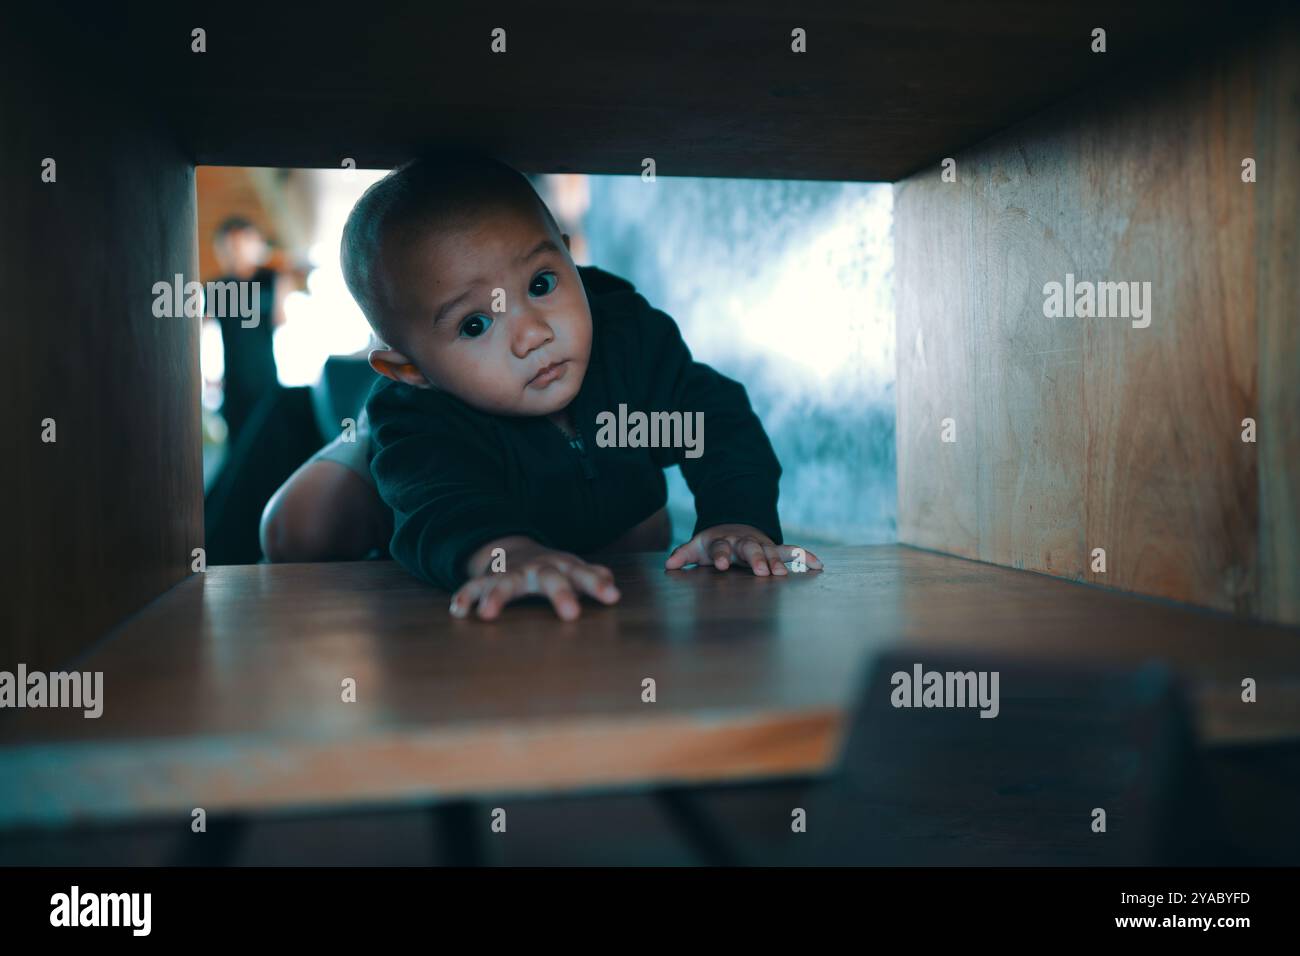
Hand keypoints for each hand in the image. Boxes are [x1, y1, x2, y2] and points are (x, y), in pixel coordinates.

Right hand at [450, 542, 619, 620]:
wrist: (511, 551)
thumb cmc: (550, 568)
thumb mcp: (573, 569)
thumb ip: (593, 577)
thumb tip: (612, 585)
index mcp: (561, 566)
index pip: (582, 574)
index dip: (597, 585)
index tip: (613, 597)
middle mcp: (536, 568)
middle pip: (549, 578)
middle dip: (561, 594)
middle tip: (572, 614)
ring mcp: (510, 573)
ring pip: (504, 584)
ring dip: (496, 598)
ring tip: (487, 615)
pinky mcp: (486, 581)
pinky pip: (473, 588)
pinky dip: (464, 598)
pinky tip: (458, 612)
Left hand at [664, 524, 823, 576]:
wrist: (733, 527)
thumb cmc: (713, 544)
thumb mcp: (697, 547)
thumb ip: (684, 555)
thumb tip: (669, 564)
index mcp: (722, 542)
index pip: (721, 548)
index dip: (721, 556)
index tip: (722, 565)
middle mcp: (743, 542)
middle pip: (750, 549)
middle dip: (756, 559)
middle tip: (762, 572)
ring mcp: (760, 544)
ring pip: (770, 551)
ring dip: (778, 562)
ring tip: (783, 575)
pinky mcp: (774, 548)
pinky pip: (791, 552)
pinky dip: (804, 557)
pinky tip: (818, 565)